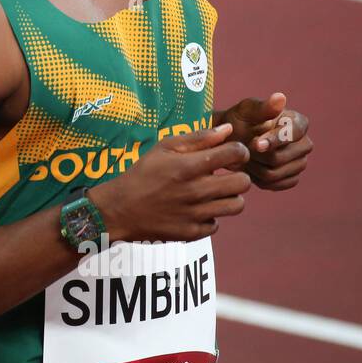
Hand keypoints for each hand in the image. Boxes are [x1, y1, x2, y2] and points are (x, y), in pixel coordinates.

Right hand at [88, 122, 251, 242]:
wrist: (119, 209)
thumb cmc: (142, 173)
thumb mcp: (164, 148)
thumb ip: (198, 138)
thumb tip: (228, 129)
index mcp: (189, 166)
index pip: (234, 153)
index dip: (239, 151)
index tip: (232, 154)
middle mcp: (196, 191)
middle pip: (242, 182)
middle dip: (238, 175)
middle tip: (225, 175)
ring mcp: (195, 214)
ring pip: (237, 205)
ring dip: (229, 197)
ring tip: (214, 193)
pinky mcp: (192, 232)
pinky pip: (216, 223)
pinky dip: (210, 216)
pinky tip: (196, 209)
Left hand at [218, 93, 311, 190]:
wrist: (233, 140)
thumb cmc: (240, 120)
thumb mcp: (247, 111)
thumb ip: (263, 107)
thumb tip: (280, 97)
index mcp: (298, 123)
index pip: (293, 135)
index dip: (273, 140)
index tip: (256, 143)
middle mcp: (304, 144)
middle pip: (280, 158)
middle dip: (257, 155)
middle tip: (245, 146)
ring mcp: (300, 163)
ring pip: (274, 174)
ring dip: (254, 167)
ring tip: (246, 156)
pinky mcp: (291, 178)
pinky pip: (274, 185)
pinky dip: (258, 179)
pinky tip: (252, 167)